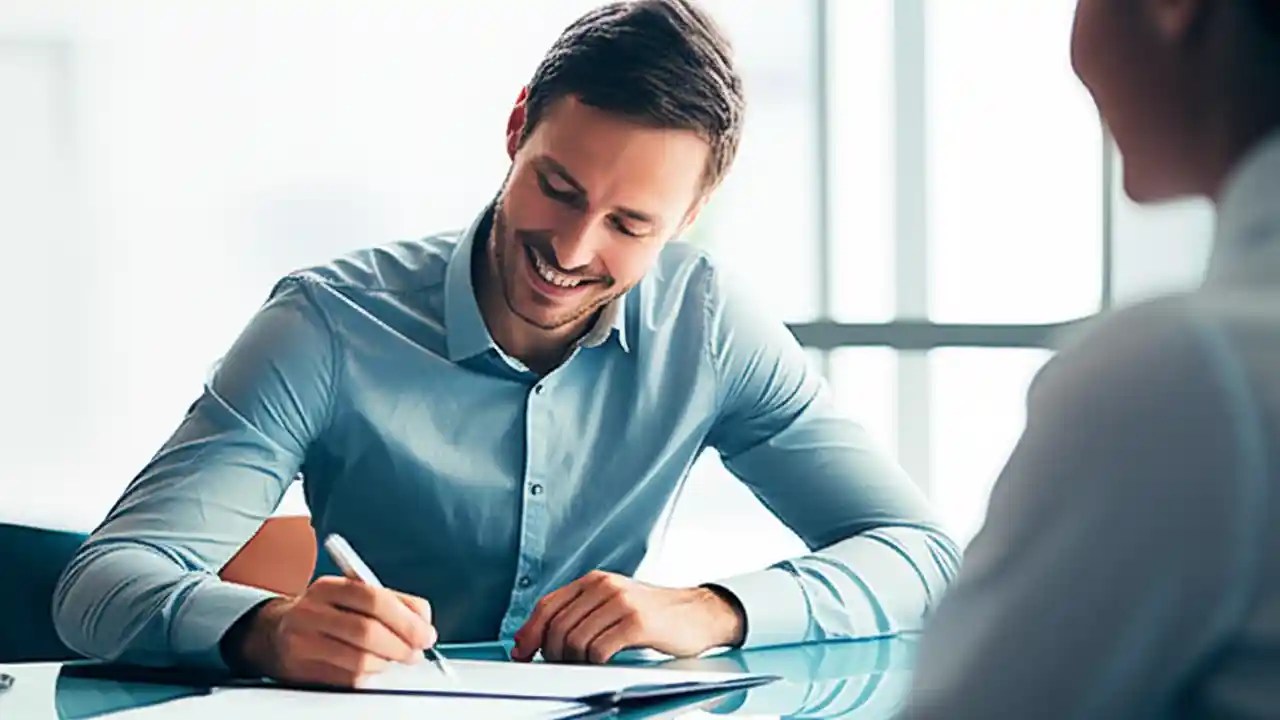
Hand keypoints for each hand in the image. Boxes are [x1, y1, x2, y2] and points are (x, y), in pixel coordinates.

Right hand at [232, 576, 436, 686]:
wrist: (273, 634)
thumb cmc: (326, 614)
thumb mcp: (353, 597)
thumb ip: (392, 602)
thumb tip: (423, 621)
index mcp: (329, 587)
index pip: (374, 598)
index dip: (406, 619)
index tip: (426, 634)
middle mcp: (312, 611)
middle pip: (367, 631)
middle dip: (401, 645)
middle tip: (415, 653)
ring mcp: (303, 641)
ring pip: (359, 659)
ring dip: (386, 663)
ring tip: (393, 660)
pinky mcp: (301, 669)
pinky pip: (346, 679)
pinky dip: (368, 677)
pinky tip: (371, 669)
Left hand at [510, 570, 744, 664]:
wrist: (698, 613)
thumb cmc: (654, 613)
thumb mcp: (613, 603)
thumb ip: (580, 613)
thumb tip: (535, 638)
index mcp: (594, 581)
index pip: (547, 605)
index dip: (529, 632)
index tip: (521, 652)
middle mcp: (605, 586)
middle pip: (557, 626)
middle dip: (552, 653)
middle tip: (561, 665)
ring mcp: (622, 603)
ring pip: (575, 640)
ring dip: (574, 661)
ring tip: (585, 665)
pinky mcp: (637, 622)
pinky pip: (599, 649)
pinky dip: (594, 663)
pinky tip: (603, 663)